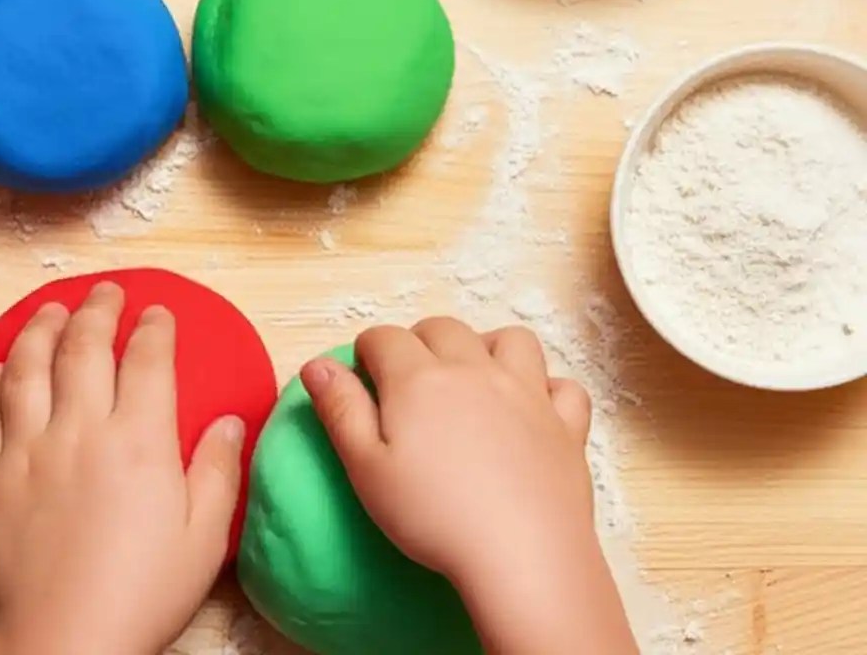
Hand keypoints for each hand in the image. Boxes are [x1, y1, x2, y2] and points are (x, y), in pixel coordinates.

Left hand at [0, 282, 245, 654]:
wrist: (67, 639)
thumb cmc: (144, 592)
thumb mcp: (203, 536)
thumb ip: (219, 470)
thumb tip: (230, 421)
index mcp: (139, 439)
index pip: (147, 359)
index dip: (154, 327)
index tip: (158, 314)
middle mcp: (80, 429)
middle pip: (84, 346)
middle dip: (99, 309)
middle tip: (108, 292)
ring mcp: (27, 449)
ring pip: (26, 366)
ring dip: (39, 329)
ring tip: (51, 310)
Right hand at [301, 317, 636, 654]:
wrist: (522, 555)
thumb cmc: (432, 517)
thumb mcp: (365, 468)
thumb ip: (340, 410)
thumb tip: (317, 365)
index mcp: (418, 380)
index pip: (384, 338)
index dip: (366, 352)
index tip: (362, 377)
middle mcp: (475, 370)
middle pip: (443, 328)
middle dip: (419, 342)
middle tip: (407, 381)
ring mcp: (528, 394)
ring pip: (510, 340)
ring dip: (486, 346)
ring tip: (473, 376)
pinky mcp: (567, 425)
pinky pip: (563, 386)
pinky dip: (547, 387)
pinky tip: (532, 408)